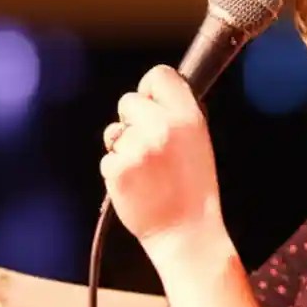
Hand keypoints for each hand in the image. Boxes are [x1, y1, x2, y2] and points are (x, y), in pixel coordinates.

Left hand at [99, 65, 224, 257]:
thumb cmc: (192, 188)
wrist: (184, 232)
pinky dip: (116, 170)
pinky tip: (136, 185)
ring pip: (115, 132)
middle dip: (133, 120)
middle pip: (128, 100)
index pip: (159, 74)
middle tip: (149, 147)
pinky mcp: (118, 169)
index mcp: (187, 117)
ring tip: (146, 171)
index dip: (151, 89)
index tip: (152, 104)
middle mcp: (162, 127)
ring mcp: (138, 148)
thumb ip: (177, 114)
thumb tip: (153, 95)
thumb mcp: (199, 141)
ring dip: (123, 148)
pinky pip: (107, 158)